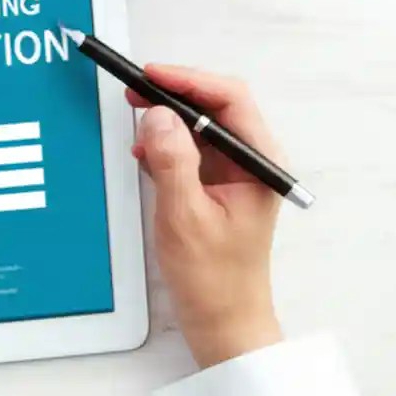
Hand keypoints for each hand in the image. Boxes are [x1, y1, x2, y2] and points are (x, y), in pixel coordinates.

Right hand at [127, 65, 283, 368]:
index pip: (230, 99)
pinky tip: (145, 156)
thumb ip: (172, 161)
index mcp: (260, 163)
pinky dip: (166, 145)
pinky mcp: (218, 185)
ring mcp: (236, 173)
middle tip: (134, 93)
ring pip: (201, 125)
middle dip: (174, 94)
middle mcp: (254, 161)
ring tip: (137, 127)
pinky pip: (192, 149)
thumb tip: (157, 116)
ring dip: (167, 120)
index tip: (150, 75)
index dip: (188, 80)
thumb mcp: (185, 216)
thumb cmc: (214, 278)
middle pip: (216, 105)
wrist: (224, 319)